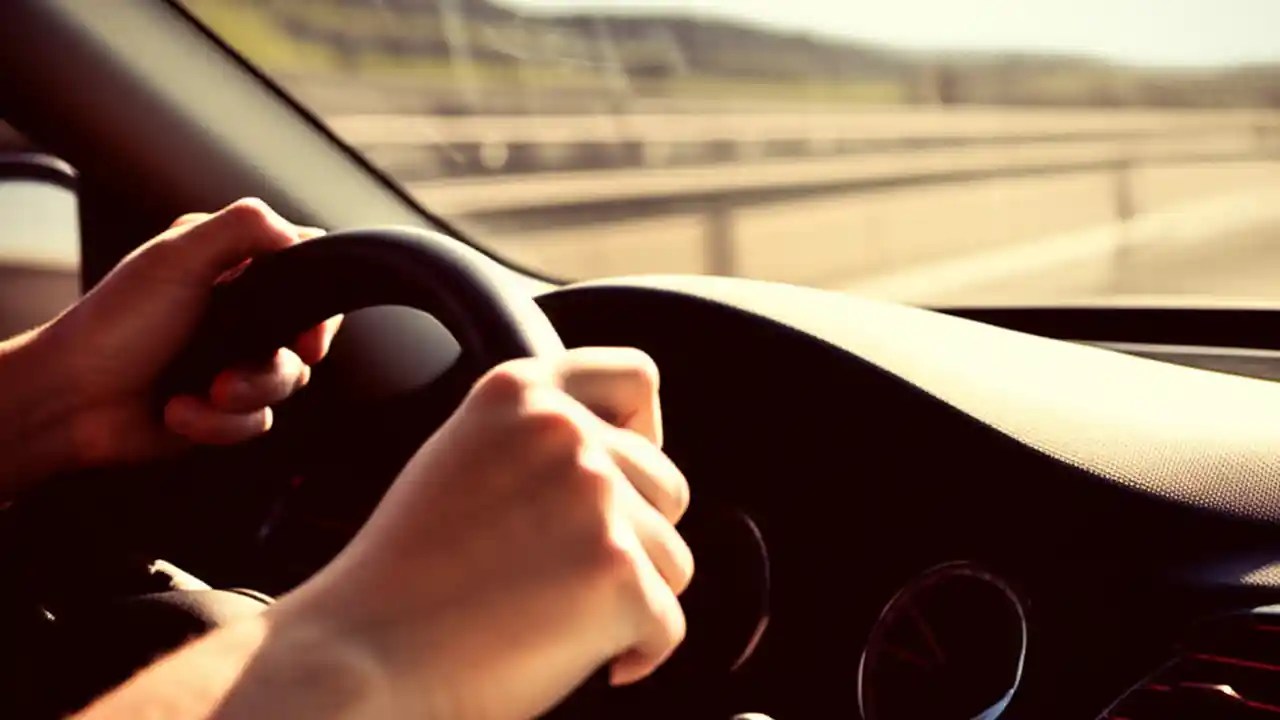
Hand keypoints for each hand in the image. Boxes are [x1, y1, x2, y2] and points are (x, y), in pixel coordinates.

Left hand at [38, 198, 340, 466]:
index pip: (306, 271)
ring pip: (287, 384)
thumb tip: (300, 235)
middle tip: (246, 367)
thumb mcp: (176, 257)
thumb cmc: (113, 326)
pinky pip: (257, 422)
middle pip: (308, 337)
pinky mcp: (225, 407)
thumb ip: (243, 227)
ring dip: (244, 395)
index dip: (319, 305)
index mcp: (232, 265)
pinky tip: (181, 412)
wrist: (71, 402)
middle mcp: (239, 312)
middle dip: (277, 363)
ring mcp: (234, 361)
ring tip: (204, 392)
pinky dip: (219, 424)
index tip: (308, 333)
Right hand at [273, 348, 691, 718]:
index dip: (647, 433)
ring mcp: (595, 500)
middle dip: (636, 538)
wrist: (359, 657)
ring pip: (673, 560)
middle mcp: (566, 433)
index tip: (624, 480)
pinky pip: (668, 625)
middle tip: (569, 579)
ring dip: (633, 597)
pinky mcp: (617, 574)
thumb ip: (533, 440)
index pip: (636, 378)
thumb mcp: (460, 459)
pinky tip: (575, 657)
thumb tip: (617, 458)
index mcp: (521, 393)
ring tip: (557, 618)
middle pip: (667, 485)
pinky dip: (637, 653)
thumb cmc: (401, 579)